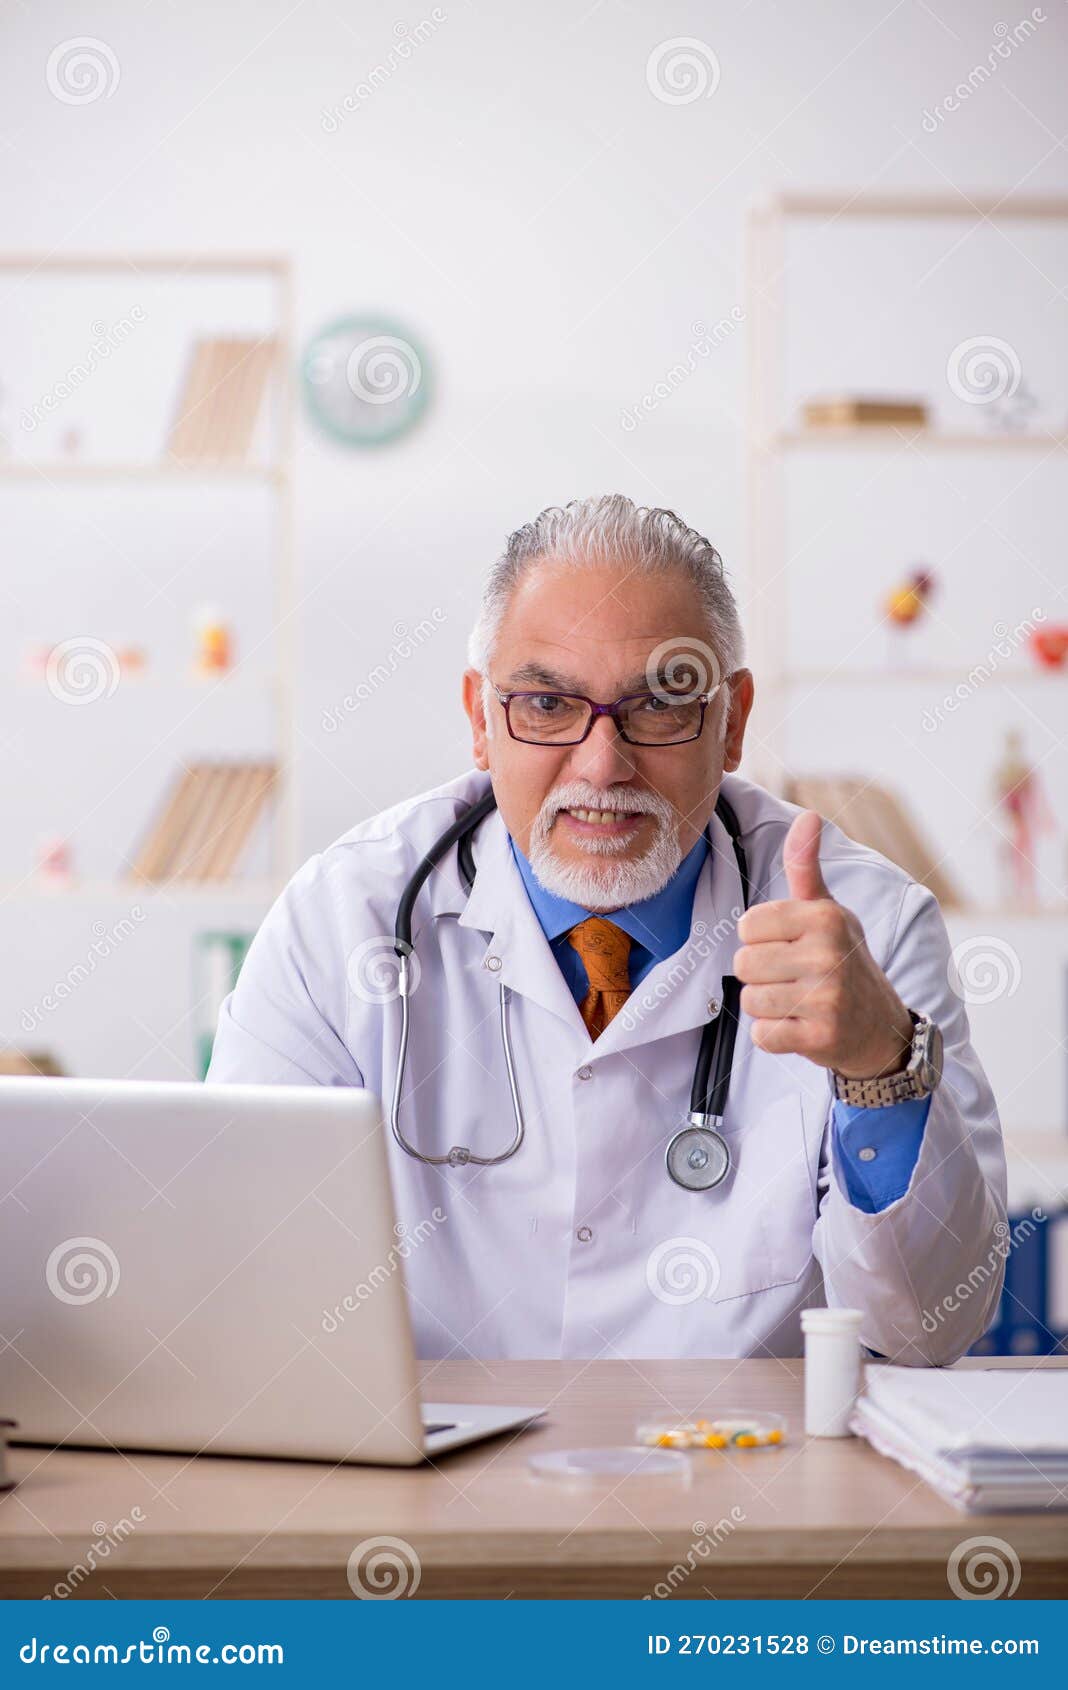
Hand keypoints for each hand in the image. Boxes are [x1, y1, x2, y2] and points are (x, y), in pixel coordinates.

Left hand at [733, 810, 913, 1079]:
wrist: (880, 1028)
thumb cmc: (843, 961)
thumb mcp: (828, 912)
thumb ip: (805, 867)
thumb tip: (808, 816)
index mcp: (825, 917)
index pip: (747, 925)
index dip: (760, 940)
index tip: (790, 947)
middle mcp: (828, 954)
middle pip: (743, 964)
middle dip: (762, 975)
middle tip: (796, 980)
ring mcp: (827, 997)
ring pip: (750, 1000)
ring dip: (768, 1006)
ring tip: (800, 1002)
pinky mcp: (821, 1037)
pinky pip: (762, 1035)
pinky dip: (774, 1037)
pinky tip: (802, 1027)